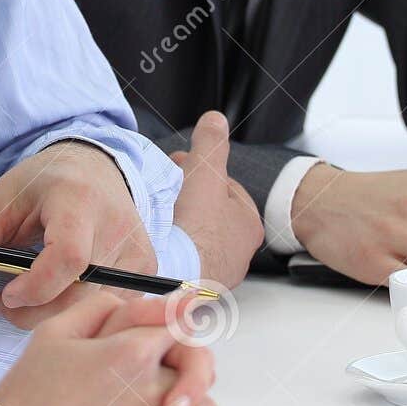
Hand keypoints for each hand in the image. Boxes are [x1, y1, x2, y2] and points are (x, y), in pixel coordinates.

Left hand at [0, 139, 155, 327]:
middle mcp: (119, 226)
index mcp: (79, 201)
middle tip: (6, 302)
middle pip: (81, 295)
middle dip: (36, 312)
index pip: (68, 258)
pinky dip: (81, 311)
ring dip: (58, 316)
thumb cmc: (41, 185)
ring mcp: (139, 251)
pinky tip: (60, 296)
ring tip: (31, 297)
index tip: (4, 293)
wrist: (93, 168)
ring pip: (98, 310)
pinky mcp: (148, 269)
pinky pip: (113, 309)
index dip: (34, 289)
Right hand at [0, 290, 216, 405]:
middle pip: (202, 371)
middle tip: (172, 365)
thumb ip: (100, 308)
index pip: (179, 324)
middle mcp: (152, 393)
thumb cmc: (27, 392)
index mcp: (133, 353)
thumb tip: (135, 303)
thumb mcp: (54, 332)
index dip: (176, 318)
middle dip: (192, 367)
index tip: (179, 317)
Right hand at [169, 110, 262, 287]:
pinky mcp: (195, 285)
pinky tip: (158, 239)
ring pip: (197, 236)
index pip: (226, 187)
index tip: (181, 166)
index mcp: (248, 224)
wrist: (173, 276)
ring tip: (159, 213)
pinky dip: (172, 245)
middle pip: (211, 212)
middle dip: (190, 197)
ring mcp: (217, 272)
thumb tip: (216, 119)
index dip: (201, 171)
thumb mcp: (204, 172)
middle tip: (167, 187)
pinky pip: (184, 256)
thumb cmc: (195, 227)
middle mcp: (239, 253)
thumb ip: (211, 144)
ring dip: (180, 221)